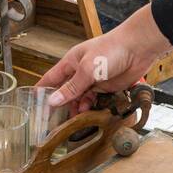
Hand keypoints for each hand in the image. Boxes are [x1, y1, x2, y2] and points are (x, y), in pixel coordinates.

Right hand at [38, 5, 172, 113]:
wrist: (138, 48)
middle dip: (60, 106)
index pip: (51, 79)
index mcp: (71, 62)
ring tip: (73, 122)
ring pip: (80, 99)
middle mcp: (80, 72)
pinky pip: (94, 101)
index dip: (42, 92)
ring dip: (76, 109)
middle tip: (54, 124)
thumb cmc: (111, 50)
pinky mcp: (106, 87)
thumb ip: (71, 87)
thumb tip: (52, 101)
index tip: (33, 107)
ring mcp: (93, 80)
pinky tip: (88, 115)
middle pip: (65, 92)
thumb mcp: (87, 69)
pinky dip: (90, 108)